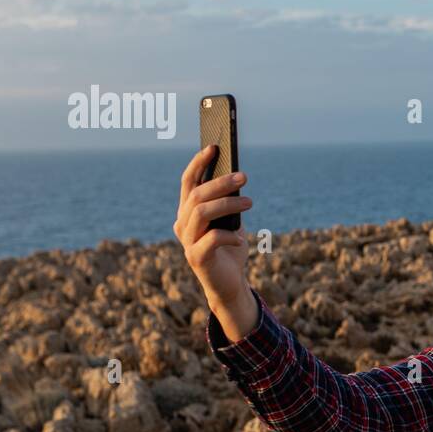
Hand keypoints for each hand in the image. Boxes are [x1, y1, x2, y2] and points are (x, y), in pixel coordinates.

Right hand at [174, 145, 256, 337]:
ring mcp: (187, 241)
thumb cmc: (230, 249)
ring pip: (202, 212)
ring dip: (228, 204)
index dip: (198, 163)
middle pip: (196, 195)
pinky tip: (241, 238)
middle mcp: (182, 224)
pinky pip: (211, 239)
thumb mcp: (232, 222)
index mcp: (188, 212)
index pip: (188, 182)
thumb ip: (230, 203)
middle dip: (221, 182)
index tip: (215, 147)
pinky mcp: (196, 258)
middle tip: (244, 176)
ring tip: (250, 203)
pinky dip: (229, 235)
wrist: (229, 285)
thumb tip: (238, 177)